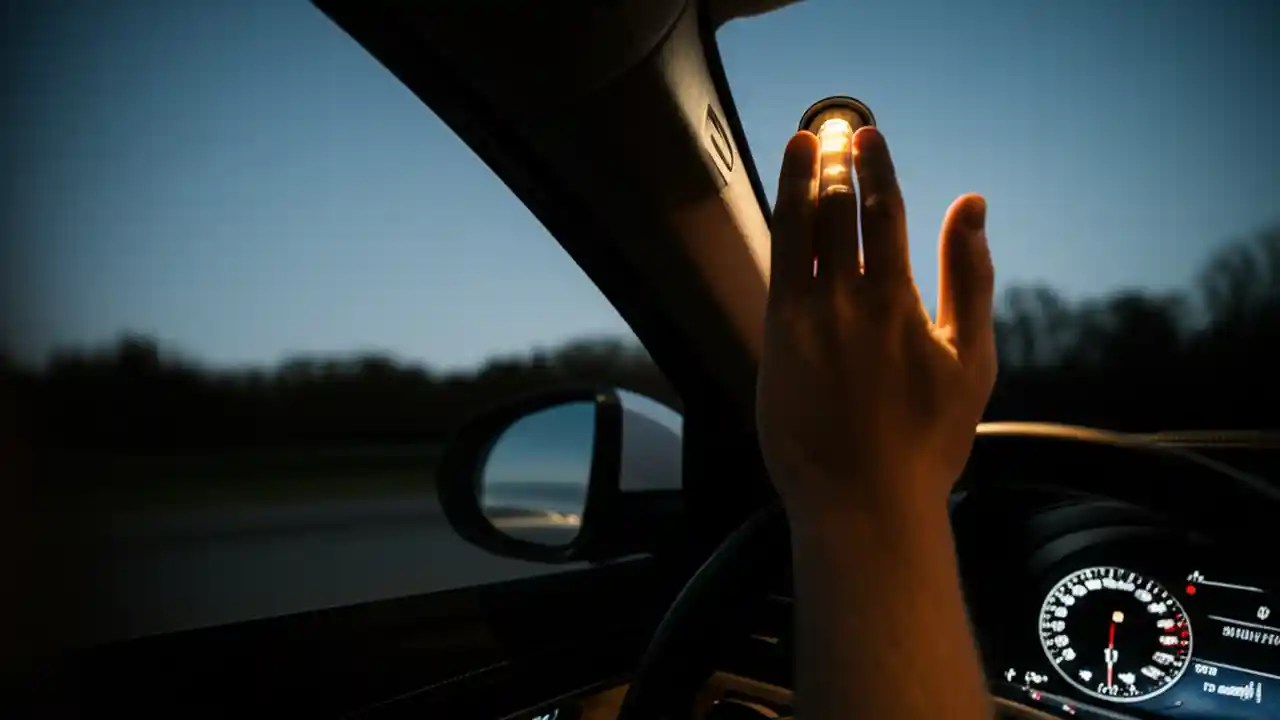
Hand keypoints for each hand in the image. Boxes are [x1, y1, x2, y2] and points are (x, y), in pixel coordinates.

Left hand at [756, 127, 996, 517]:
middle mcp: (845, 301)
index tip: (867, 135)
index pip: (882, 211)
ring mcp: (803, 319)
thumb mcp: (972, 361)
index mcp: (896, 302)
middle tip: (833, 130)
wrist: (862, 503)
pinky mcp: (774, 339)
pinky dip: (779, 228)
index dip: (874, 166)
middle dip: (833, 164)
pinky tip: (783, 208)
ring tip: (799, 143)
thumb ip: (970, 277)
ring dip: (797, 181)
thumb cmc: (927, 440)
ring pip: (796, 231)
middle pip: (834, 211)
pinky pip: (774, 266)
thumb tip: (971, 205)